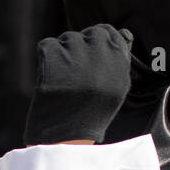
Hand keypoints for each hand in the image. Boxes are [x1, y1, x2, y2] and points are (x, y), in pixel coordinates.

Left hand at [23, 25, 133, 145]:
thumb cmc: (90, 115)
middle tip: (73, 70)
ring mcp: (77, 53)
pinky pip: (47, 44)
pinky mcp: (54, 56)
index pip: (111, 33)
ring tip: (62, 79)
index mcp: (119, 61)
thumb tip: (123, 32)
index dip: (97, 44)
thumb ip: (120, 60)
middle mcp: (101, 53)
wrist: (65, 137)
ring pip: (68, 38)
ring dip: (63, 53)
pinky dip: (45, 59)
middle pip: (91, 33)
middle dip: (81, 46)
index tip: (89, 58)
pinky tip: (50, 78)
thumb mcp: (115, 89)